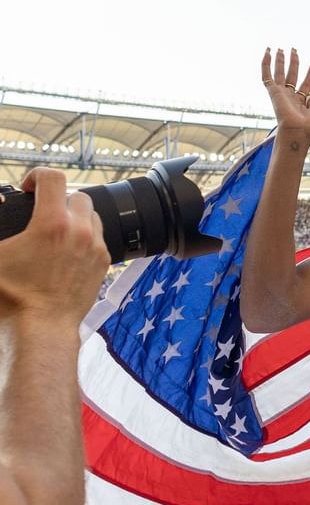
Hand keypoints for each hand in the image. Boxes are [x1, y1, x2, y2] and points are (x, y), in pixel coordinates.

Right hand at [0, 168, 109, 328]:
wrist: (39, 328)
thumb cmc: (10, 297)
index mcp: (52, 224)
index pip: (53, 178)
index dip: (37, 176)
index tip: (29, 187)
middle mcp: (80, 231)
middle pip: (76, 195)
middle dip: (57, 199)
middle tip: (40, 214)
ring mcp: (96, 247)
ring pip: (91, 215)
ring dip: (75, 217)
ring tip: (55, 233)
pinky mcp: (104, 263)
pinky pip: (99, 237)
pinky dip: (85, 237)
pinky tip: (67, 251)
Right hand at [261, 47, 309, 141]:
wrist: (298, 132)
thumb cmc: (308, 129)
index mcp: (301, 102)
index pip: (306, 83)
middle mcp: (290, 97)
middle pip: (292, 75)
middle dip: (294, 62)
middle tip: (294, 49)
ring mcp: (281, 94)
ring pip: (279, 73)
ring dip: (281, 60)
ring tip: (282, 48)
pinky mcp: (273, 92)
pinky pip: (266, 75)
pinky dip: (266, 63)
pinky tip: (267, 51)